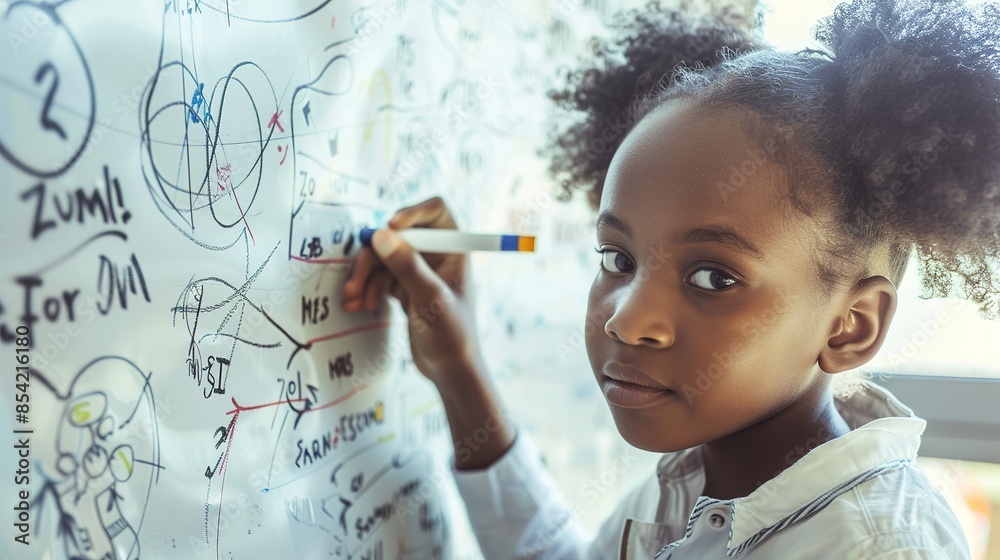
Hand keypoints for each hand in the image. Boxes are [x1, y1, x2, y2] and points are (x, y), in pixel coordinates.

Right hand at [341, 197, 480, 385]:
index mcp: (455, 250)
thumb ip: (407, 267)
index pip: (435, 211)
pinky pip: (380, 277)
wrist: (450, 371)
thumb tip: (382, 234)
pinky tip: (359, 306)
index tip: (390, 227)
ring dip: (365, 277)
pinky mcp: (405, 287)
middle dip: (374, 257)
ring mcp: (419, 271)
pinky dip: (367, 288)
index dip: (411, 213)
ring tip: (354, 301)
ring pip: (384, 257)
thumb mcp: (430, 300)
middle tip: (357, 282)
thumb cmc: (452, 337)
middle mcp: (437, 255)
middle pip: (398, 235)